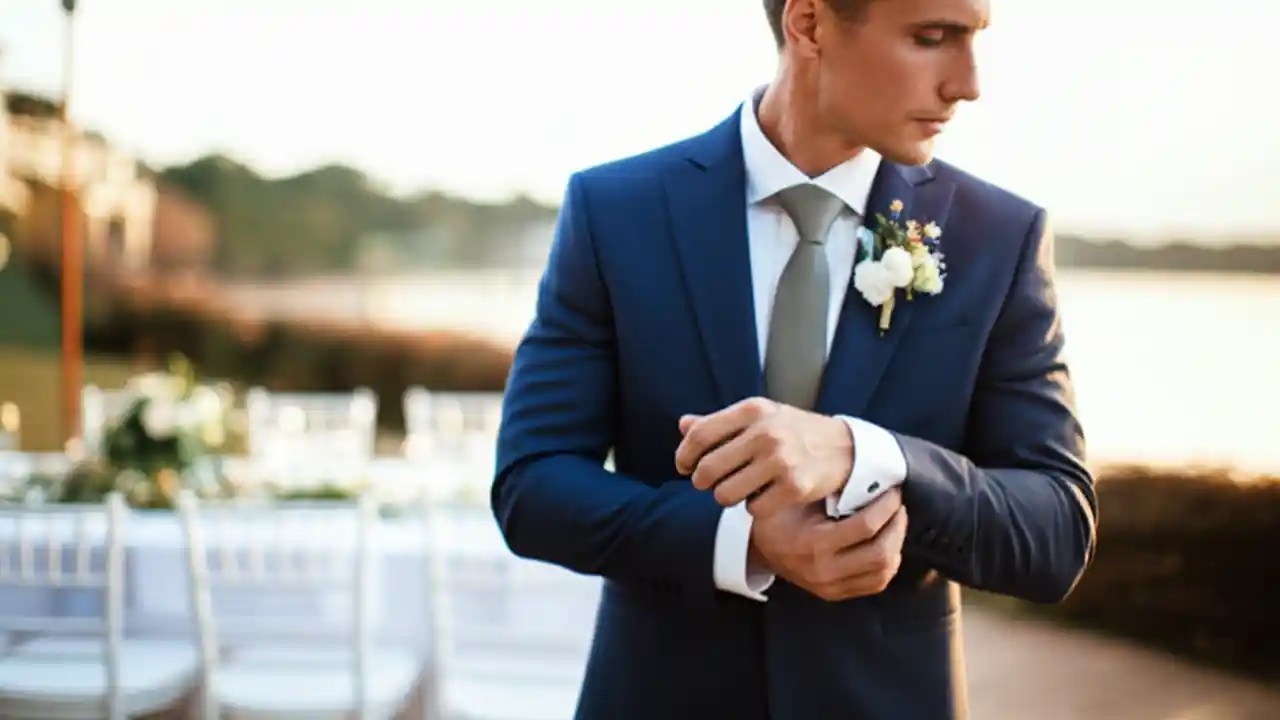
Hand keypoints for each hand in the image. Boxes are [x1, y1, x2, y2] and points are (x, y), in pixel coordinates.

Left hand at [675, 397, 852, 517]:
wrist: (845, 448)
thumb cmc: (794, 432)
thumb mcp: (760, 417)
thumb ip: (721, 422)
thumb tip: (683, 425)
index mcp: (753, 409)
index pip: (700, 434)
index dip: (685, 455)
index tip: (684, 466)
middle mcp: (766, 432)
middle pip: (708, 469)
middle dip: (703, 482)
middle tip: (710, 484)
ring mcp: (781, 460)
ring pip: (726, 495)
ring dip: (727, 497)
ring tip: (741, 489)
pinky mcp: (795, 486)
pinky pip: (753, 509)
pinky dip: (755, 508)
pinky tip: (766, 496)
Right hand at [751, 488, 907, 601]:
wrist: (758, 547)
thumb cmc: (777, 514)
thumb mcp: (792, 496)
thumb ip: (825, 489)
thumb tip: (867, 476)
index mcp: (813, 544)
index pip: (865, 527)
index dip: (886, 507)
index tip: (892, 491)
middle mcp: (824, 571)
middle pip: (881, 554)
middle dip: (897, 526)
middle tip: (898, 506)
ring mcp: (830, 587)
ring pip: (883, 572)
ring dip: (896, 545)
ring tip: (894, 522)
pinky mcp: (835, 594)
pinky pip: (875, 583)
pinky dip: (888, 563)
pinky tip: (886, 544)